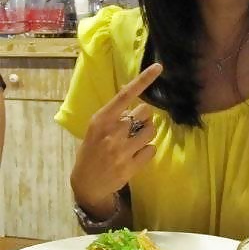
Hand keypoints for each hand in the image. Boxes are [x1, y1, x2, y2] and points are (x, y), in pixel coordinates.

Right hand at [70, 63, 162, 216]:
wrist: (87, 183)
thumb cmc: (93, 149)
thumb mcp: (97, 127)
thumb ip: (114, 112)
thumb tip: (130, 89)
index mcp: (102, 119)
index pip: (125, 95)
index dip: (143, 80)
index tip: (159, 67)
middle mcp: (112, 132)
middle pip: (145, 112)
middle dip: (144, 117)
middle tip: (135, 126)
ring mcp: (121, 150)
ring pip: (151, 131)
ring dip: (147, 134)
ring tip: (135, 141)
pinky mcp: (130, 166)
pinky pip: (152, 150)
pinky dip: (147, 151)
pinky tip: (136, 155)